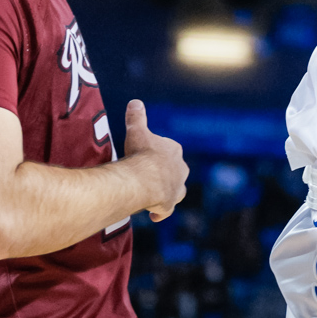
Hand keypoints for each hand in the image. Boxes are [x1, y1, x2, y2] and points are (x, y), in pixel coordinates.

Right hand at [121, 100, 187, 222]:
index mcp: (174, 150)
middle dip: (163, 172)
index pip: (168, 149)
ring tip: (152, 194)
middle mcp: (180, 169)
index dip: (156, 152)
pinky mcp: (170, 204)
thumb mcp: (137, 131)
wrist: (143, 179)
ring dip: (165, 191)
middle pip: (173, 170)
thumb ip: (136, 117)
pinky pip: (166, 210)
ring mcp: (177, 188)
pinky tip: (154, 215)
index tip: (146, 155)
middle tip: (146, 175)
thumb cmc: (140, 153)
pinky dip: (160, 212)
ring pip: (174, 189)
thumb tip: (135, 101)